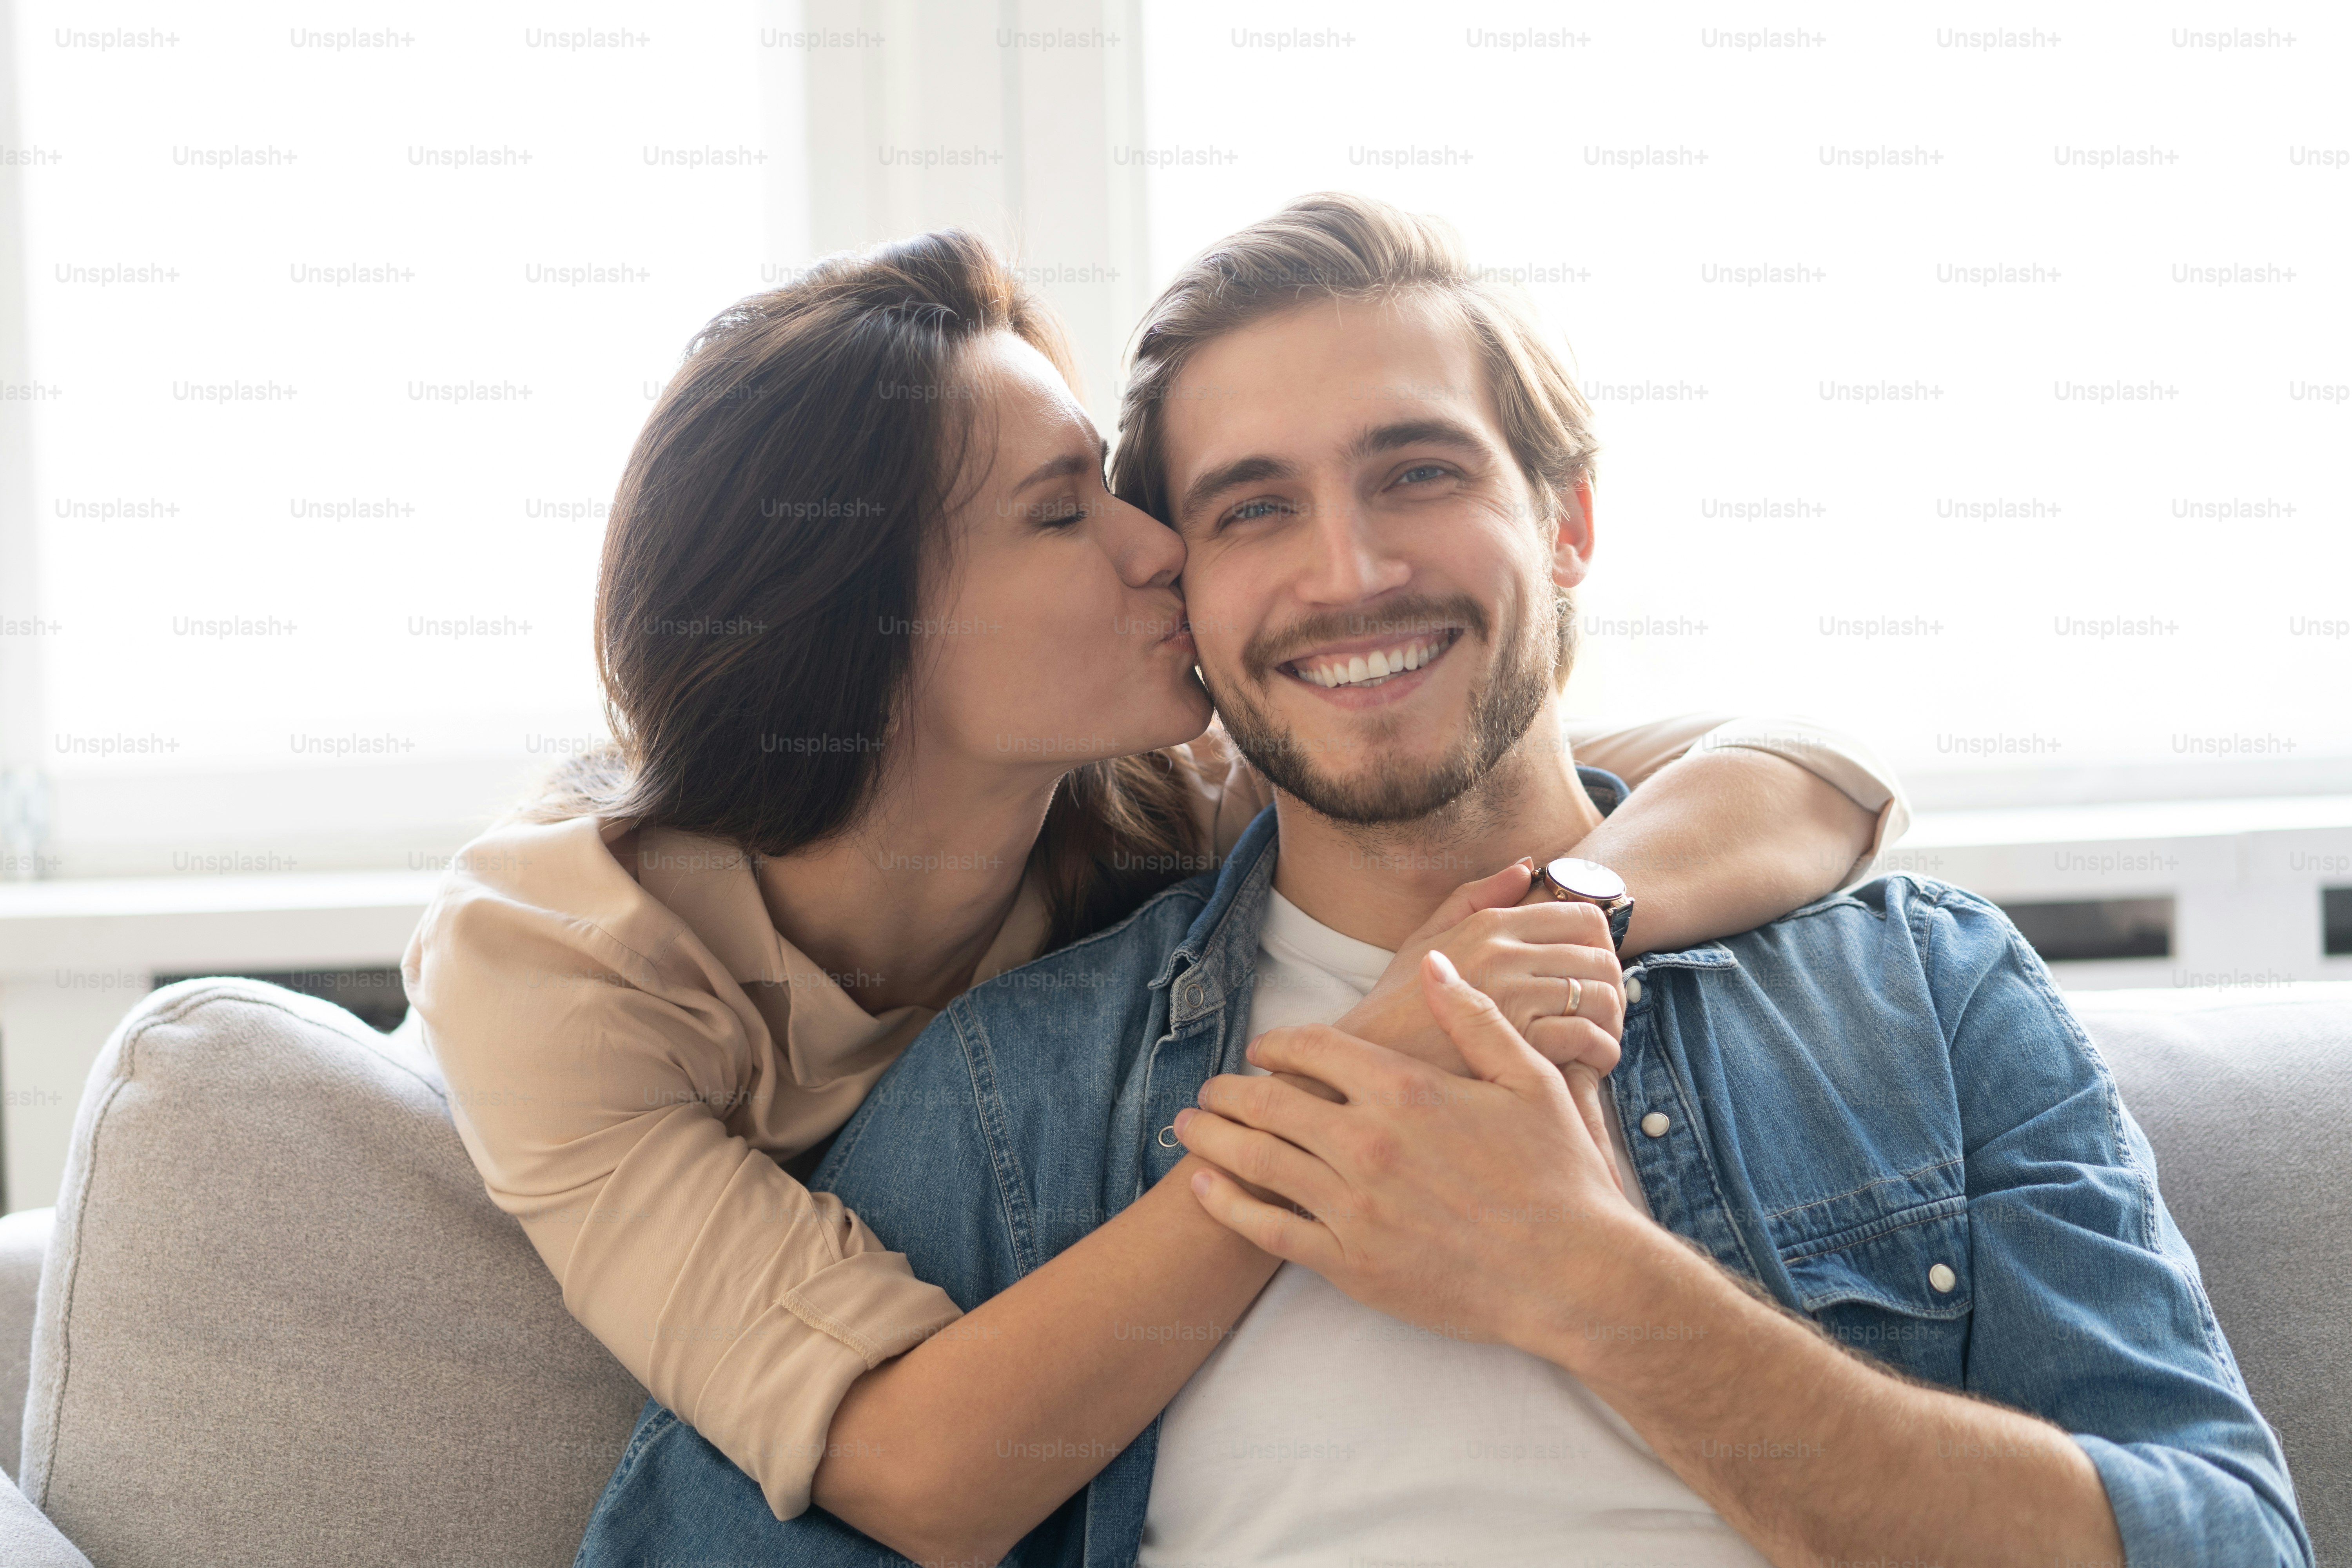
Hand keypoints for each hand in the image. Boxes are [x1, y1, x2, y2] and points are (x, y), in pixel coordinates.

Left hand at [1178, 949, 1641, 1353]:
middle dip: (1231, 1089)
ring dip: (1213, 1137)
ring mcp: (1353, 1206)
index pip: (1314, 1048)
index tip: (1263, 1048)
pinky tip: (1207, 1186)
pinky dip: (1228, 1203)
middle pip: (1270, 1100)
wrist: (1573, 1275)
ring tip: (1189, 1126)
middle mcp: (1368, 1143)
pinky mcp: (1350, 1264)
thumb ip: (1474, 1016)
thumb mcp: (1528, 1078)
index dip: (1278, 1043)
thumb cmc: (1558, 1175)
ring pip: (1257, 1159)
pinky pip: (1268, 1228)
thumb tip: (1435, 965)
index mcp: (1406, 1090)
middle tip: (1211, 1088)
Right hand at [1333, 861, 1624, 1081]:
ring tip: (1603, 1040)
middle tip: (1607, 1012)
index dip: (1605, 944)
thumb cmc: (1395, 1006)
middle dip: (1616, 986)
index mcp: (1490, 925)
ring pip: (1600, 995)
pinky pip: (1585, 1038)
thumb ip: (1476, 897)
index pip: (1583, 916)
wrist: (1366, 1063)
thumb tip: (1525, 866)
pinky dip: (1601, 1052)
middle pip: (1600, 956)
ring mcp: (1511, 997)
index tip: (1598, 972)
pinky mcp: (1516, 1044)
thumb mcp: (1426, 938)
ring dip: (1614, 1021)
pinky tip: (1592, 1065)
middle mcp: (1505, 953)